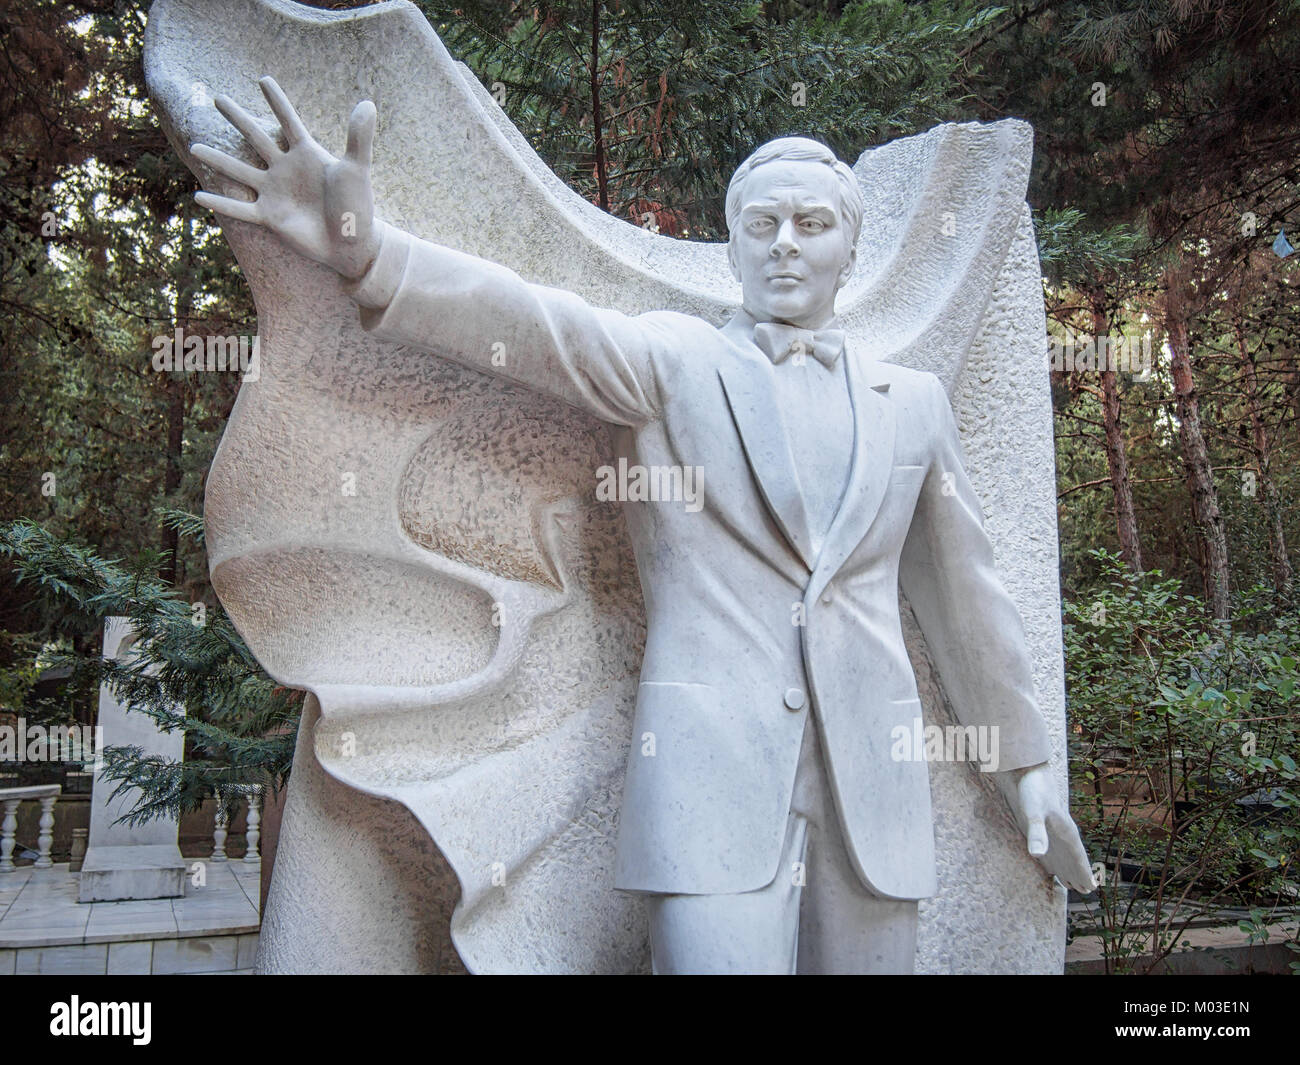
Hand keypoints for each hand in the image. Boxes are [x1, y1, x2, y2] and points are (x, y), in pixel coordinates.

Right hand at [191, 76, 379, 278]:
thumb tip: (368, 103)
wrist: (353, 245)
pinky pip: (240, 209)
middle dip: (238, 119)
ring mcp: (276, 193)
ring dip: (217, 159)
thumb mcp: (356, 170)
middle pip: (257, 138)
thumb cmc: (357, 207)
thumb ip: (358, 138)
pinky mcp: (271, 217)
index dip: (277, 101)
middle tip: (218, 98)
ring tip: (193, 146)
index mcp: (306, 155)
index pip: (287, 121)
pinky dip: (220, 204)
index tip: (263, 79)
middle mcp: (286, 170)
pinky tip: (197, 197)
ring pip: (240, 171)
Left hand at [997, 764, 1096, 893]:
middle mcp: (1061, 834)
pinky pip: (1049, 850)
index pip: (1078, 856)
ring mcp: (1051, 832)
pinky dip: (1052, 861)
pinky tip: (1052, 869)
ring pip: (1062, 855)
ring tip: (1074, 884)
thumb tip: (1037, 855)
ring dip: (1067, 869)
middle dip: (1079, 874)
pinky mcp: (1039, 829)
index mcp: (1066, 832)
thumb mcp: (1033, 812)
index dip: (1084, 871)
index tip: (1092, 886)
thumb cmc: (1033, 792)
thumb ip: (1036, 832)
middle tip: (1088, 890)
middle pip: (1072, 858)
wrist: (1026, 772)